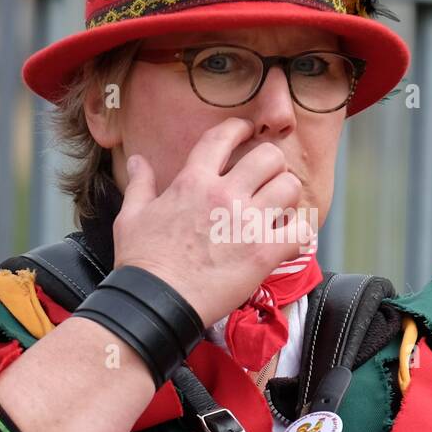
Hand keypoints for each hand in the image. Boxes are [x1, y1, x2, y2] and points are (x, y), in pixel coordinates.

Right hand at [112, 117, 311, 328]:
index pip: (222, 138)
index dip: (238, 129)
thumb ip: (139, 184)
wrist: (156, 301)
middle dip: (272, 165)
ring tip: (279, 211)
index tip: (246, 131)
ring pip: (290, 188)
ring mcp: (247, 222)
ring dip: (288, 198)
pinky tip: (289, 241)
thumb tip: (136, 160)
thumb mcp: (131, 215)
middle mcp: (225, 195)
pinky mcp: (263, 253)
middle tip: (268, 180)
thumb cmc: (141, 261)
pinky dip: (300, 235)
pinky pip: (301, 231)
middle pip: (269, 157)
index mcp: (193, 182)